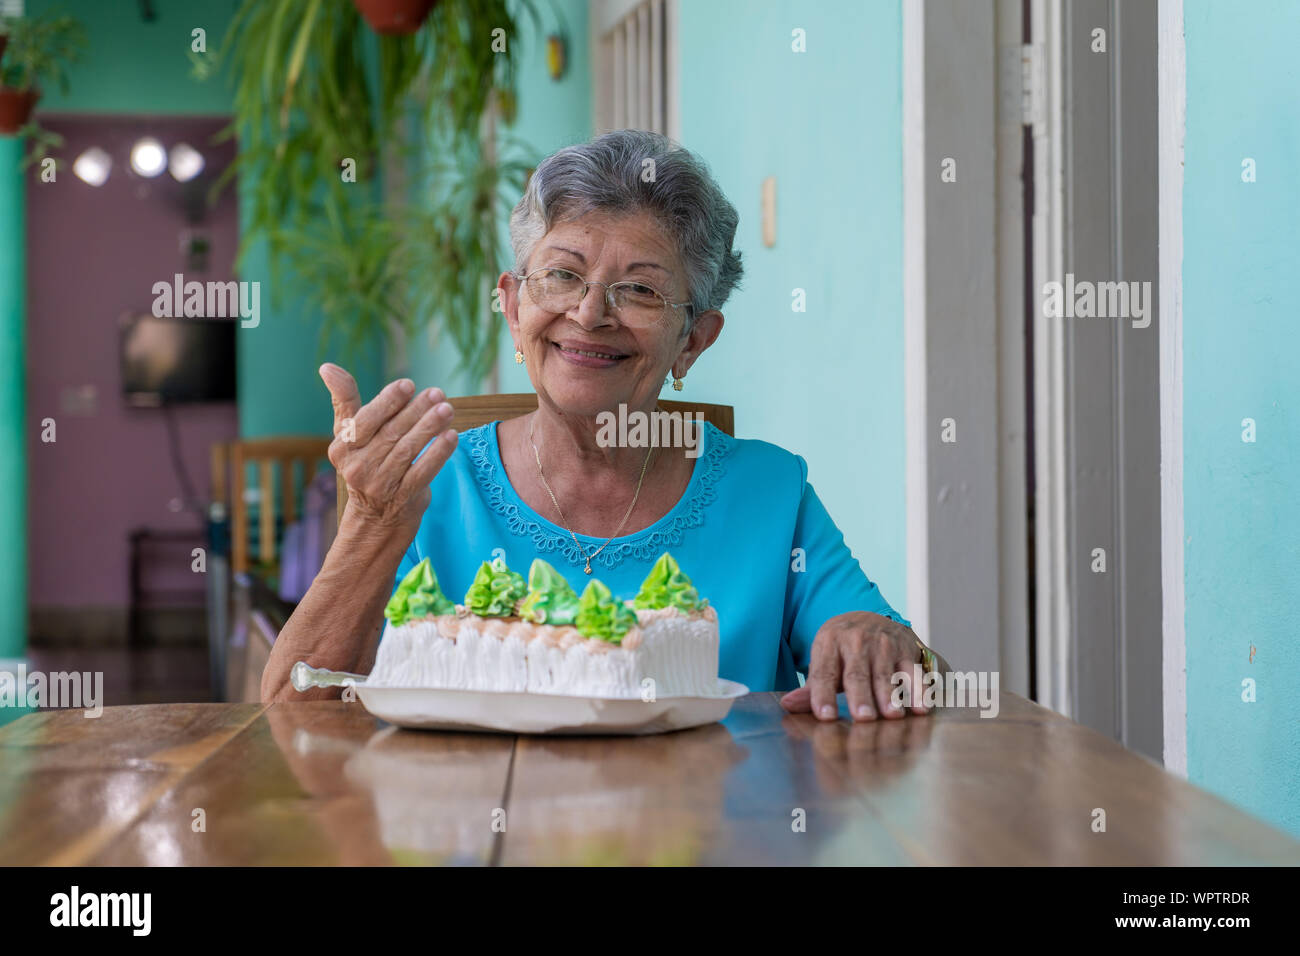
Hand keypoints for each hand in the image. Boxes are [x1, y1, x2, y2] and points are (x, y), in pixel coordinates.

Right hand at [321, 363, 457, 535]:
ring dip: (430, 428)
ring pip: (408, 450)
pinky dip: (438, 453)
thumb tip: (327, 367)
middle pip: (391, 433)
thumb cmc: (366, 464)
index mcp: (342, 448)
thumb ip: (344, 401)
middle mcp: (357, 467)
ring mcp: (379, 485)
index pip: (365, 420)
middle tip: (438, 394)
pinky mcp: (401, 499)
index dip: (387, 401)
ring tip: (447, 410)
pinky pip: (423, 472)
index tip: (408, 385)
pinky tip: (451, 436)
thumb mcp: (350, 435)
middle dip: (416, 411)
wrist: (376, 519)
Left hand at [779, 611, 931, 721]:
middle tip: (863, 717)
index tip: (825, 717)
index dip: (823, 695)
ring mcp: (882, 644)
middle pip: (857, 674)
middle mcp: (856, 641)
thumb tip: (787, 705)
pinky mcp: (905, 649)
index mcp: (829, 643)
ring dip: (890, 695)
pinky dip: (919, 689)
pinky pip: (913, 671)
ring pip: (885, 673)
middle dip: (860, 695)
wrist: (871, 617)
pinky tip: (921, 708)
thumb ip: (812, 687)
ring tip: (892, 715)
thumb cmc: (843, 650)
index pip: (824, 673)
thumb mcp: (824, 661)